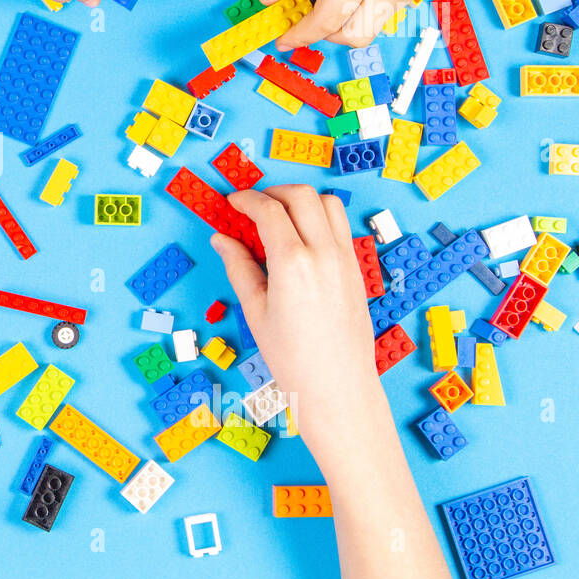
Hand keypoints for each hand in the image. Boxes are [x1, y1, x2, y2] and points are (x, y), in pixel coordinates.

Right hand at [210, 186, 391, 470]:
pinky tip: (301, 237)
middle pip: (301, 196)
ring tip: (279, 216)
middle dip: (273, 191)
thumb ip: (238, 266)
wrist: (336, 386)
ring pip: (328, 203)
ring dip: (301, 200)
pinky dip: (320, 217)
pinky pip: (340, 225)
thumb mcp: (255, 311)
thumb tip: (222, 238)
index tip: (232, 202)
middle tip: (253, 205)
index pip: (268, 210)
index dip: (246, 200)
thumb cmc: (292, 357)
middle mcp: (323, 253)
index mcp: (292, 262)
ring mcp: (345, 259)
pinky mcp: (356, 269)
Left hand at [258, 0, 441, 50]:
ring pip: (375, 24)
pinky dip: (369, 0)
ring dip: (349, 13)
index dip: (301, 34)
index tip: (283, 39)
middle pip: (356, 36)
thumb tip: (271, 0)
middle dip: (327, 31)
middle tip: (309, 6)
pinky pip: (392, 6)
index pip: (328, 20)